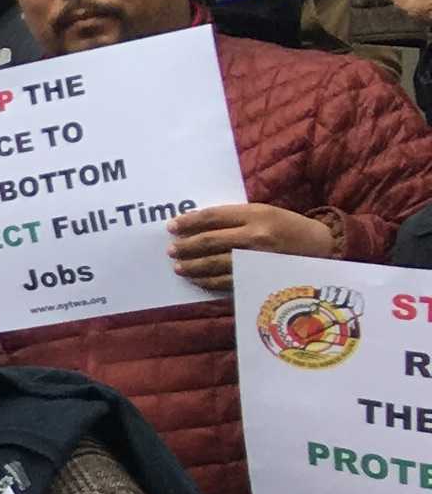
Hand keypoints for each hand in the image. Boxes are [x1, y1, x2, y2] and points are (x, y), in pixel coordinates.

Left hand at [169, 200, 333, 293]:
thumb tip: (197, 224)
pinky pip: (227, 281)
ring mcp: (257, 259)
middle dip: (185, 247)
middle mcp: (254, 236)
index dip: (188, 222)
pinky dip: (208, 282)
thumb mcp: (263, 211)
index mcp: (255, 214)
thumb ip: (234, 217)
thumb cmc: (287, 226)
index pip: (212, 217)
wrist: (322, 246)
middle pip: (209, 242)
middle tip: (171, 250)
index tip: (172, 226)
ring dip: (192, 266)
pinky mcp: (260, 276)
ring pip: (215, 264)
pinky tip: (197, 280)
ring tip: (178, 267)